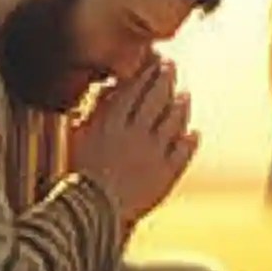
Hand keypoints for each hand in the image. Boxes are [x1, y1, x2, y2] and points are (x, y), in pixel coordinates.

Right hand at [68, 55, 199, 225]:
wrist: (92, 212)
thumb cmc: (78, 177)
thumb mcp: (78, 138)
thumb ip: (94, 112)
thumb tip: (106, 90)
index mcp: (112, 122)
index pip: (133, 87)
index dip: (145, 70)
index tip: (152, 58)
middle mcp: (136, 133)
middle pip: (156, 98)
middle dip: (165, 78)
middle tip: (171, 66)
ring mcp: (153, 153)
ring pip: (174, 121)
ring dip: (181, 106)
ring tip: (184, 95)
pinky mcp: (165, 174)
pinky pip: (183, 152)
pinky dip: (190, 141)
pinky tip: (193, 134)